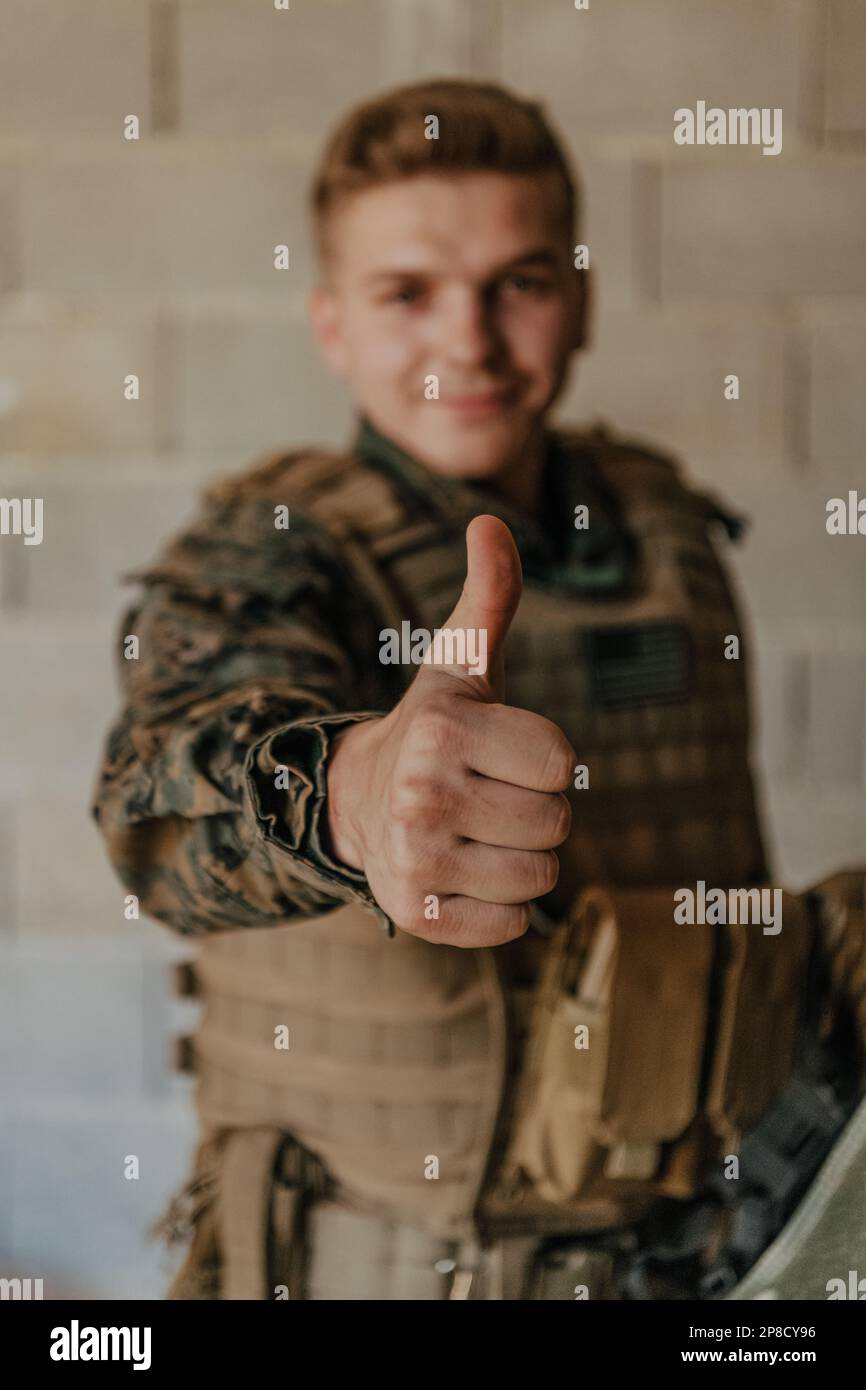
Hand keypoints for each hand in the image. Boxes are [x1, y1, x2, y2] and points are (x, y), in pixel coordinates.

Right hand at [326, 514, 574, 946]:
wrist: (354, 801)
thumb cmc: (431, 729)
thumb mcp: (460, 663)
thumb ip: (490, 597)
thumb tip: (489, 518)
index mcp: (442, 730)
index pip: (561, 762)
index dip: (540, 757)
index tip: (499, 751)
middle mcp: (422, 796)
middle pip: (556, 824)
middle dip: (533, 810)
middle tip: (486, 795)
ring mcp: (417, 861)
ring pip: (540, 877)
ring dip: (520, 858)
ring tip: (475, 834)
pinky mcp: (419, 914)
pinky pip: (512, 925)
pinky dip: (501, 906)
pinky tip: (464, 873)